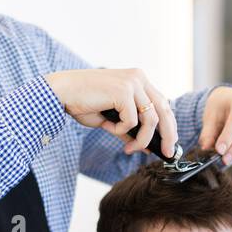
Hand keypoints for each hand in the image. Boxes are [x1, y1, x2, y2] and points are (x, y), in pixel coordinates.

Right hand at [45, 68, 178, 157]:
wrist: (61, 92)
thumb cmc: (83, 102)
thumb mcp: (112, 117)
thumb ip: (130, 128)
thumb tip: (146, 146)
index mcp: (138, 79)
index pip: (162, 103)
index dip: (169, 125)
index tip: (170, 143)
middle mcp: (138, 78)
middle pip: (164, 110)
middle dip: (168, 135)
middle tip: (167, 153)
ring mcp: (131, 83)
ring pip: (150, 119)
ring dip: (141, 139)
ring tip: (129, 149)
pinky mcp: (122, 91)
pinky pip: (131, 121)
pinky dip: (119, 130)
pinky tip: (107, 126)